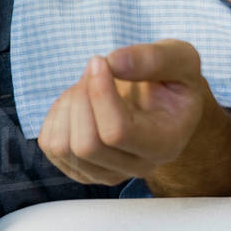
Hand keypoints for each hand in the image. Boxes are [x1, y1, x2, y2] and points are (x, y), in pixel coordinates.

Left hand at [38, 39, 212, 185]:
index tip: (99, 61)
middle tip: (96, 67)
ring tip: (89, 83)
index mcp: (166, 143)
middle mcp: (138, 166)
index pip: (118, 133)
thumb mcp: (180, 58)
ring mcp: (107, 173)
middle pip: (87, 145)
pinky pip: (50, 145)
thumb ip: (155, 58)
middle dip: (82, 98)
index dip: (100, 95)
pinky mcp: (81, 169)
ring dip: (69, 105)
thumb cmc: (175, 78)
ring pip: (63, 147)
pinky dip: (58, 115)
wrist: (166, 98)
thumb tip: (114, 64)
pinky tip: (80, 100)